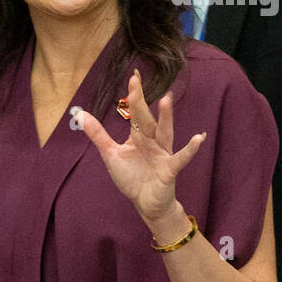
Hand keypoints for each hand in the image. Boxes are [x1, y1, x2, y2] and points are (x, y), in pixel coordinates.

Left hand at [77, 69, 205, 228]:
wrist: (146, 203)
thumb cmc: (132, 178)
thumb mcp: (111, 155)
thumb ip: (99, 135)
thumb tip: (82, 114)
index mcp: (138, 136)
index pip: (134, 113)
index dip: (133, 97)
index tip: (133, 77)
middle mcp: (152, 141)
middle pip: (146, 119)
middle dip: (141, 102)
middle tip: (136, 82)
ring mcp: (163, 153)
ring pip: (165, 132)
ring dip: (166, 117)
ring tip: (166, 100)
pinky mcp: (170, 169)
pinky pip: (181, 157)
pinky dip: (190, 149)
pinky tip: (198, 138)